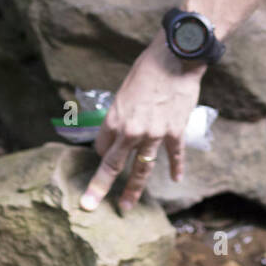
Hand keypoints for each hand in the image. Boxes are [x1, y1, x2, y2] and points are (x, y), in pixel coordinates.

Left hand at [80, 31, 202, 213]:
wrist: (175, 59)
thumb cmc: (147, 69)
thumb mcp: (124, 90)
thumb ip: (121, 113)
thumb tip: (122, 126)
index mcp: (114, 119)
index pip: (101, 147)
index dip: (101, 152)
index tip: (104, 155)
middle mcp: (131, 131)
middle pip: (113, 166)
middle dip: (99, 187)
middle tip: (89, 204)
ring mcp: (154, 135)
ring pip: (141, 170)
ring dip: (133, 190)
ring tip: (126, 206)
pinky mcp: (175, 133)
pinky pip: (174, 157)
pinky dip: (176, 169)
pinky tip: (175, 179)